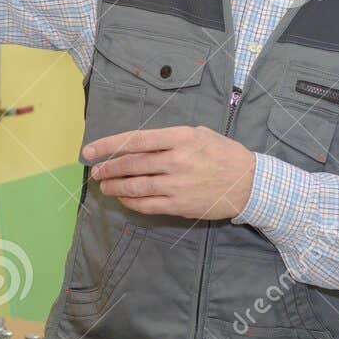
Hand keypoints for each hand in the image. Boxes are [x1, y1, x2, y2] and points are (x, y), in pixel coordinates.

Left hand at [83, 126, 254, 219]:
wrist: (249, 183)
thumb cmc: (223, 154)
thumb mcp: (198, 133)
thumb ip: (168, 138)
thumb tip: (138, 145)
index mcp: (180, 138)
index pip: (135, 140)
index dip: (108, 145)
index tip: (89, 151)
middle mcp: (176, 160)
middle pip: (131, 164)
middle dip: (108, 168)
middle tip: (96, 171)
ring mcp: (177, 185)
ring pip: (135, 186)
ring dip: (115, 187)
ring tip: (104, 186)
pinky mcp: (179, 205)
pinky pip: (147, 205)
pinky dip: (131, 202)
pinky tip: (123, 199)